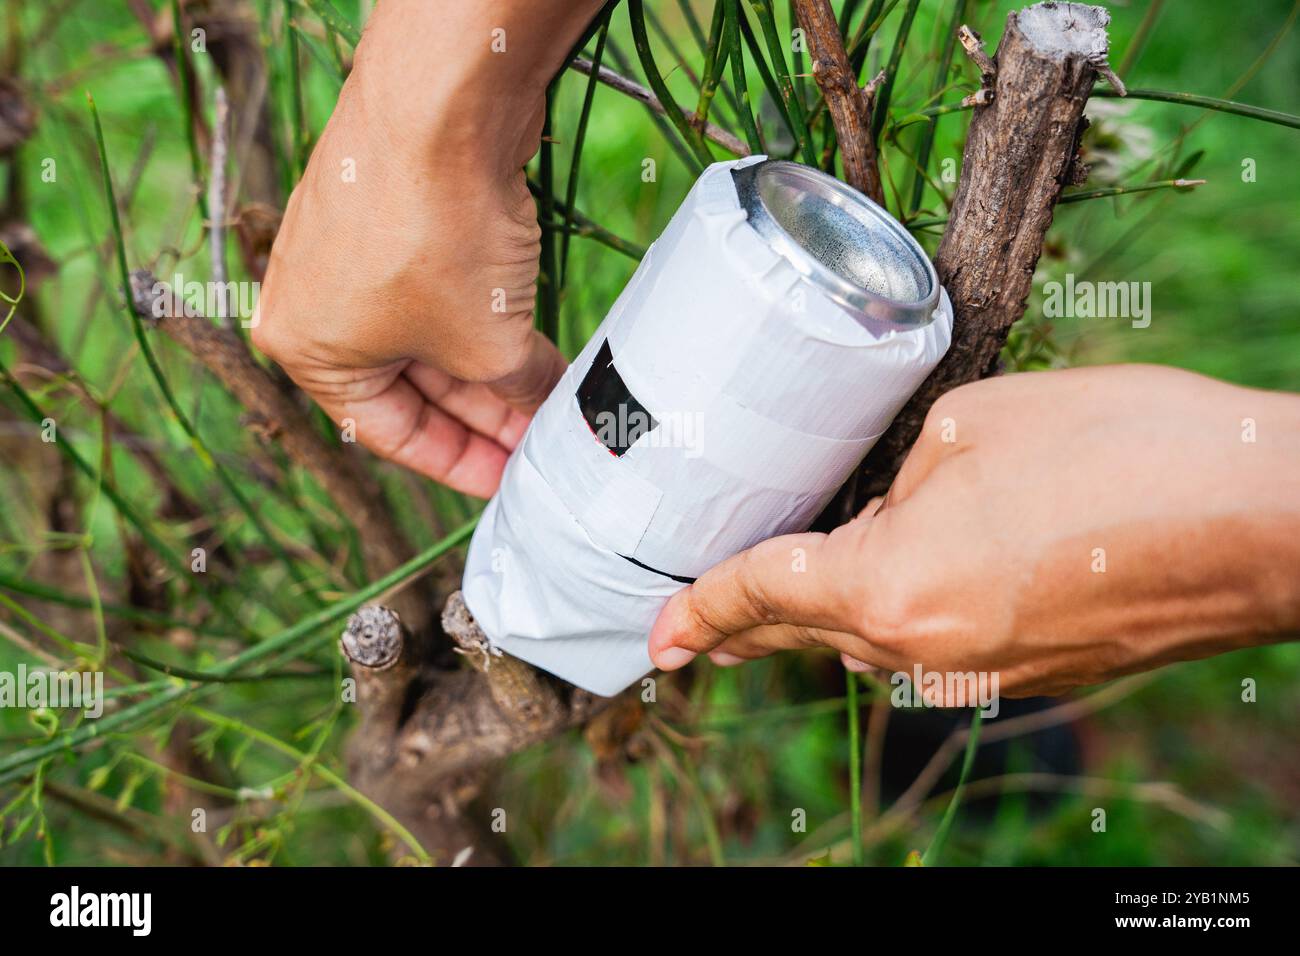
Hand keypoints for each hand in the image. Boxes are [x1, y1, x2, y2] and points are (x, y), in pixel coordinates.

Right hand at [253, 0, 602, 496]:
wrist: (442, 107)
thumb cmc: (436, 238)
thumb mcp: (485, 347)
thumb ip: (514, 390)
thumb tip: (540, 403)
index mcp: (306, 349)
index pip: (390, 433)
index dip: (458, 464)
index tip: (509, 481)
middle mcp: (315, 300)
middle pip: (413, 383)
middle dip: (482, 415)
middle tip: (540, 444)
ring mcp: (351, 248)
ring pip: (432, 333)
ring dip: (491, 367)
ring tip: (550, 399)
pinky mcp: (392, 207)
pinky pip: (440, 286)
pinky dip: (487, 318)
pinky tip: (538, 346)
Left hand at [649, 365, 1299, 696]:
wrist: (1262, 517)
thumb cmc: (1124, 449)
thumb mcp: (975, 424)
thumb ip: (901, 476)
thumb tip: (889, 510)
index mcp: (892, 586)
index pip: (767, 594)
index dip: (703, 609)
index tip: (659, 635)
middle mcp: (927, 649)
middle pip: (807, 636)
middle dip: (743, 630)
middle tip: (691, 634)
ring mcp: (986, 673)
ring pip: (869, 649)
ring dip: (821, 626)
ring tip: (777, 607)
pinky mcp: (1035, 673)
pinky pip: (933, 650)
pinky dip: (896, 623)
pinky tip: (895, 591)